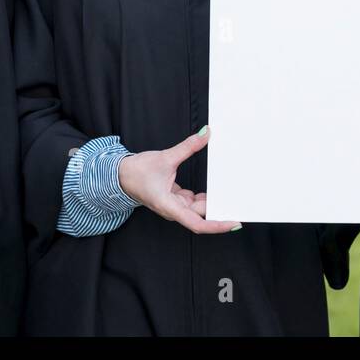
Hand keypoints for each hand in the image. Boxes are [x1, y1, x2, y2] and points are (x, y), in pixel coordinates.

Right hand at [117, 127, 240, 234]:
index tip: (233, 223)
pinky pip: (193, 202)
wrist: (119, 175)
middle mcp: (173, 210)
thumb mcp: (165, 157)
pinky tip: (214, 189)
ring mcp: (174, 206)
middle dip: (219, 209)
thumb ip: (188, 147)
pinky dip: (204, 196)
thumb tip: (205, 134)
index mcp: (169, 205)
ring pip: (198, 208)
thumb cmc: (136, 172)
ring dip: (212, 202)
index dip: (217, 225)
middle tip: (239, 202)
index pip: (197, 223)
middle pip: (201, 214)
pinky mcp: (174, 199)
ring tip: (230, 194)